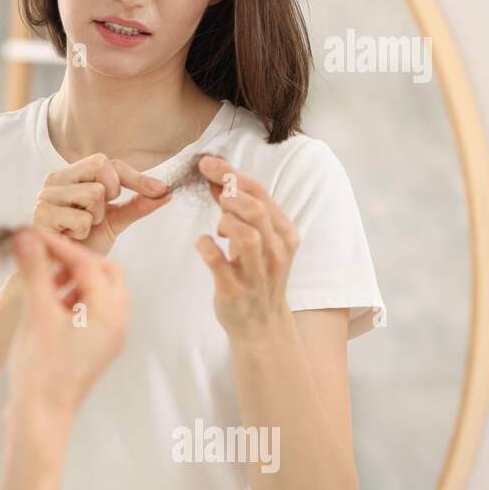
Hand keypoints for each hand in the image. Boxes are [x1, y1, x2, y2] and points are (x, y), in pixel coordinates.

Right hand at [5, 227, 128, 447]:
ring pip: (99, 292)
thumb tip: (27, 236)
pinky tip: (47, 301)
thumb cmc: (42, 370)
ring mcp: (107, 338)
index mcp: (109, 313)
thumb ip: (35, 271)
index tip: (33, 234)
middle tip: (44, 254)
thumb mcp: (36, 313)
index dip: (58, 245)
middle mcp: (116, 323)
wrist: (41, 417)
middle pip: (105, 273)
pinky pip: (91, 311)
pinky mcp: (94, 348)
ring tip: (44, 276)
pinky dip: (72, 297)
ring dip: (74, 278)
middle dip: (75, 259)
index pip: (87, 263)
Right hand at [32, 153, 170, 255]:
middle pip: (101, 168)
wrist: (65, 271)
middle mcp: (55, 179)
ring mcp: (46, 196)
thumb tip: (167, 192)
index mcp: (72, 174)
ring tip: (82, 228)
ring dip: (95, 218)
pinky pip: (81, 218)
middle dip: (110, 196)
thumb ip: (139, 203)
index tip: (159, 190)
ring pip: (93, 193)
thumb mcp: (117, 219)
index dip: (136, 177)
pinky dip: (82, 232)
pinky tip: (71, 236)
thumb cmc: (87, 242)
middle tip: (97, 215)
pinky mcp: (41, 216)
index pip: (108, 163)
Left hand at [193, 155, 300, 339]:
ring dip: (225, 222)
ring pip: (246, 236)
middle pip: (256, 210)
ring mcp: (257, 274)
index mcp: (284, 235)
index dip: (233, 174)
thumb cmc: (256, 276)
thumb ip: (240, 211)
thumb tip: (219, 178)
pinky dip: (206, 247)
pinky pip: (218, 263)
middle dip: (230, 194)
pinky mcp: (235, 291)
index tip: (208, 163)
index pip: (262, 194)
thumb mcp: (258, 241)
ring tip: (219, 227)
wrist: (261, 326)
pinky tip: (203, 244)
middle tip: (215, 195)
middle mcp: (276, 253)